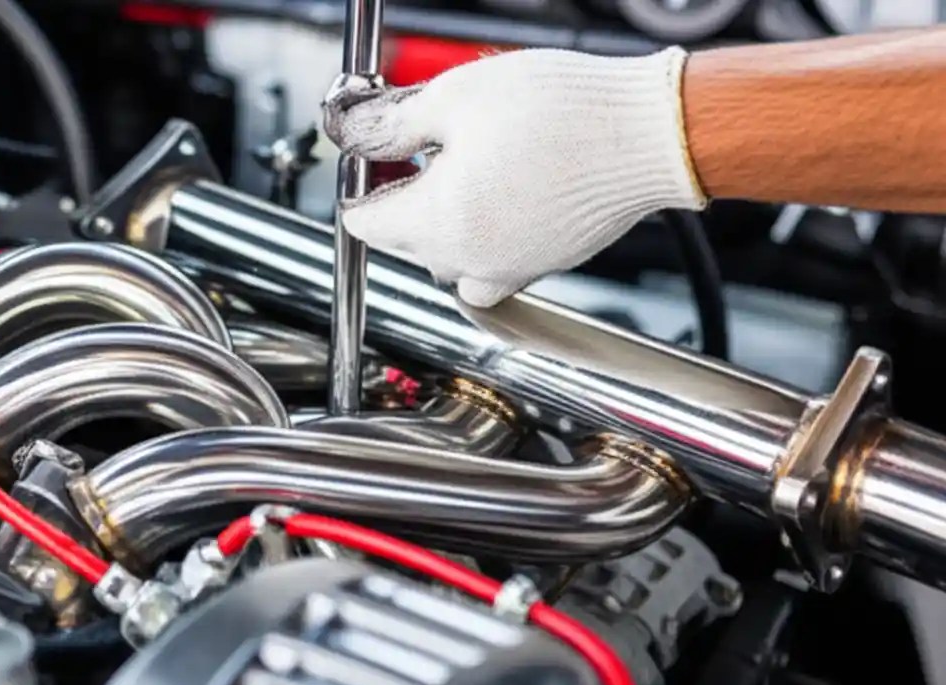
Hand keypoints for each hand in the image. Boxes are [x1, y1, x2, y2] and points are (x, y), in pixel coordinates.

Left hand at [324, 47, 706, 306]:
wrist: (649, 134)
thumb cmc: (565, 112)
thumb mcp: (454, 96)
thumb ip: (391, 124)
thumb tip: (353, 135)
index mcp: (438, 223)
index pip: (363, 223)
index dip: (359, 183)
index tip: (373, 155)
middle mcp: (470, 260)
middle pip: (403, 243)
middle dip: (402, 197)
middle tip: (425, 145)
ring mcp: (510, 270)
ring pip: (448, 259)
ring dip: (442, 222)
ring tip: (467, 168)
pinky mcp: (543, 265)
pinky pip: (492, 263)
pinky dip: (484, 234)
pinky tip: (504, 188)